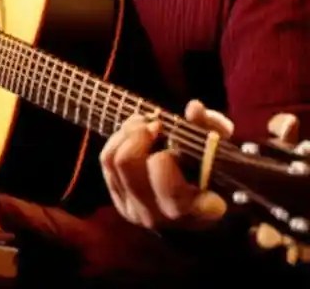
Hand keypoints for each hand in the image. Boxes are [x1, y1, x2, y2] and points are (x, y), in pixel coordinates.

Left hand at [98, 101, 300, 230]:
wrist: (195, 206)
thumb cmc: (212, 175)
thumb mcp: (218, 151)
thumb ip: (212, 129)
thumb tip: (194, 108)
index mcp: (197, 211)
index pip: (172, 189)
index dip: (169, 159)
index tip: (179, 148)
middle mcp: (163, 216)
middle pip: (129, 164)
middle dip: (141, 136)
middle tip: (157, 125)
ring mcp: (136, 211)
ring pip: (113, 160)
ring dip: (128, 134)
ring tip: (145, 124)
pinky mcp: (118, 201)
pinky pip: (106, 161)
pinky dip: (119, 140)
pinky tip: (136, 134)